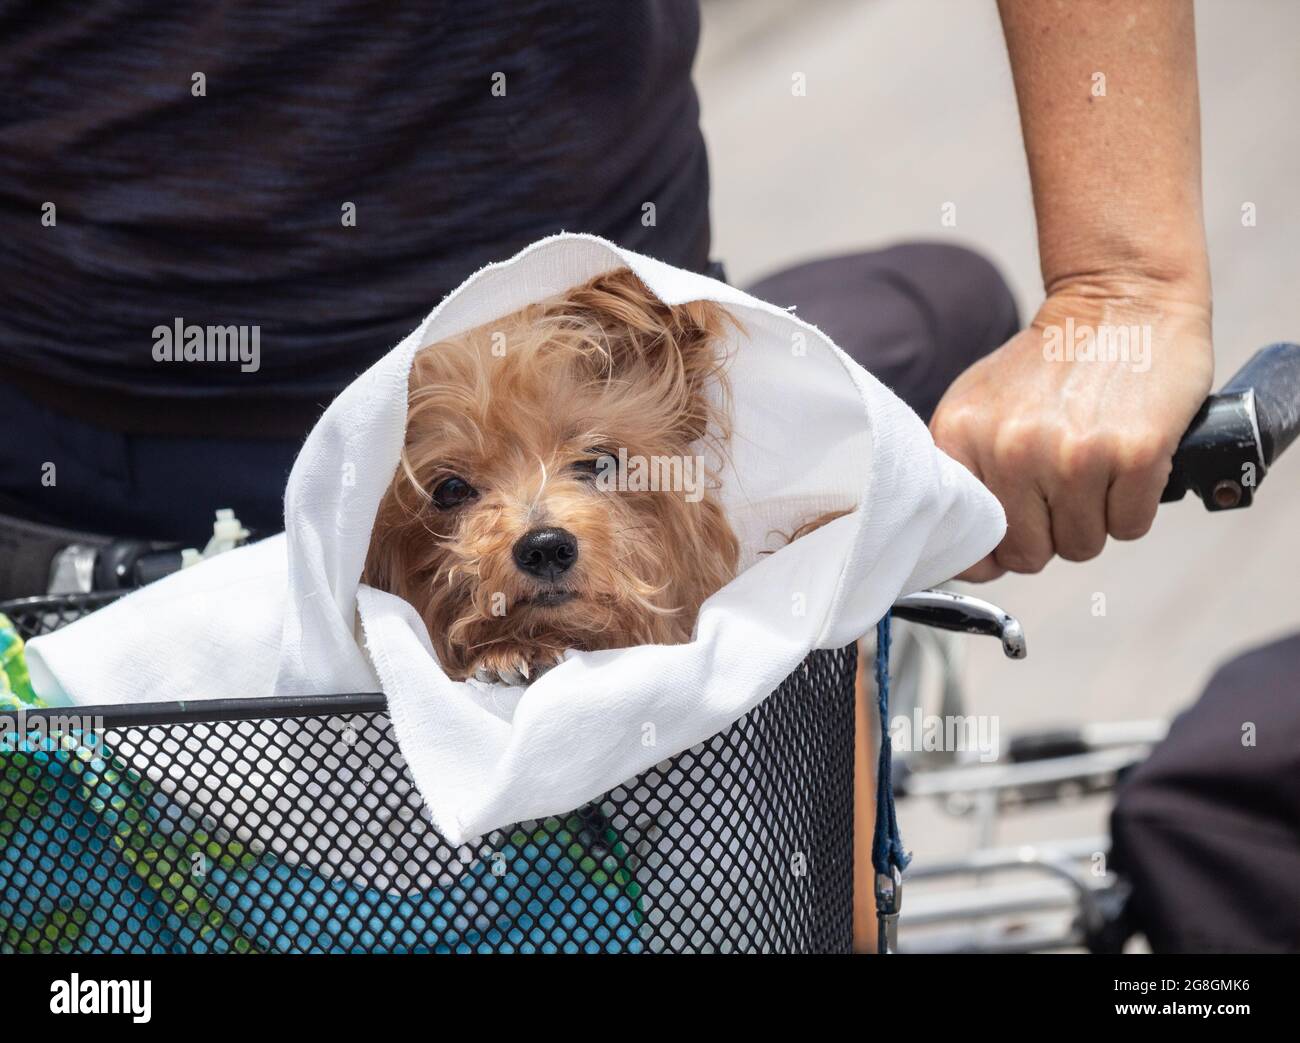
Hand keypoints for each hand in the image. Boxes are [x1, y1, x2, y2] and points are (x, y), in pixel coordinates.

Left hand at [930, 278, 1212, 580]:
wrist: (1119, 300)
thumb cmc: (1050, 363)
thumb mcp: (979, 403)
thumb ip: (964, 469)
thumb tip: (968, 556)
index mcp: (963, 435)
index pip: (969, 539)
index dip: (994, 548)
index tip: (1010, 536)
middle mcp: (1012, 448)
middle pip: (1027, 554)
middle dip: (1048, 535)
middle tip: (1061, 492)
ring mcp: (1073, 453)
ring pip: (1080, 546)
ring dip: (1093, 520)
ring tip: (1093, 470)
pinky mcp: (1134, 454)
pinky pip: (1129, 527)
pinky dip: (1133, 507)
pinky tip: (1125, 467)